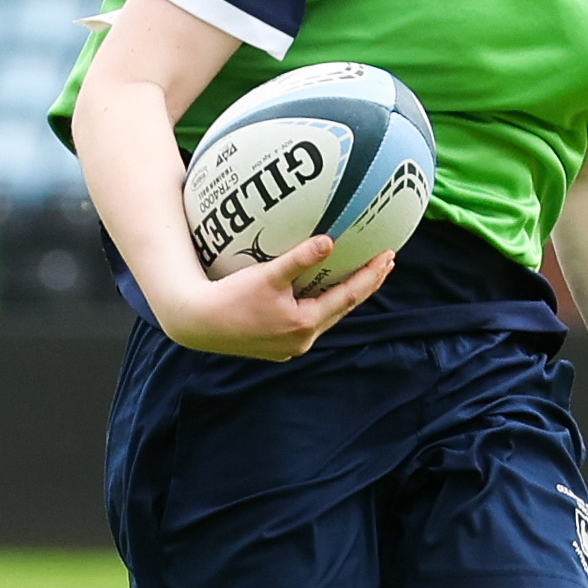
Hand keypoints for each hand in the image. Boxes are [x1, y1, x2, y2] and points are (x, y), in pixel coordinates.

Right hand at [154, 237, 396, 361]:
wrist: (198, 324)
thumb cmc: (230, 298)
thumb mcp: (267, 275)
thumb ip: (299, 258)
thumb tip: (329, 241)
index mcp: (305, 324)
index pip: (349, 296)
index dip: (371, 275)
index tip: (389, 256)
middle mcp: (302, 340)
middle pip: (343, 308)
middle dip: (366, 284)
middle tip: (386, 262)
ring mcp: (290, 345)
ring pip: (327, 317)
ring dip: (346, 296)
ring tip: (362, 276)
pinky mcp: (277, 345)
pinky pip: (309, 322)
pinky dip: (323, 305)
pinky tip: (323, 294)